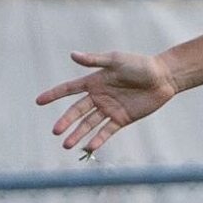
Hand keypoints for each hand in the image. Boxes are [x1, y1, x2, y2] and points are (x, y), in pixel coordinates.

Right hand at [36, 50, 176, 156]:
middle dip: (66, 121)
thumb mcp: (116, 60)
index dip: (54, 95)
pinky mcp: (122, 119)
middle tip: (55, 131)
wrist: (163, 77)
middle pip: (77, 111)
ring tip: (66, 145)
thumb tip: (72, 55)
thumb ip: (95, 60)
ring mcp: (109, 109)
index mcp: (94, 81)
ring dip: (78, 134)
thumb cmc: (140, 65)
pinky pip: (107, 131)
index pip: (69, 89)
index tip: (38, 101)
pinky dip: (98, 139)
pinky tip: (88, 146)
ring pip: (89, 124)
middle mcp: (99, 96)